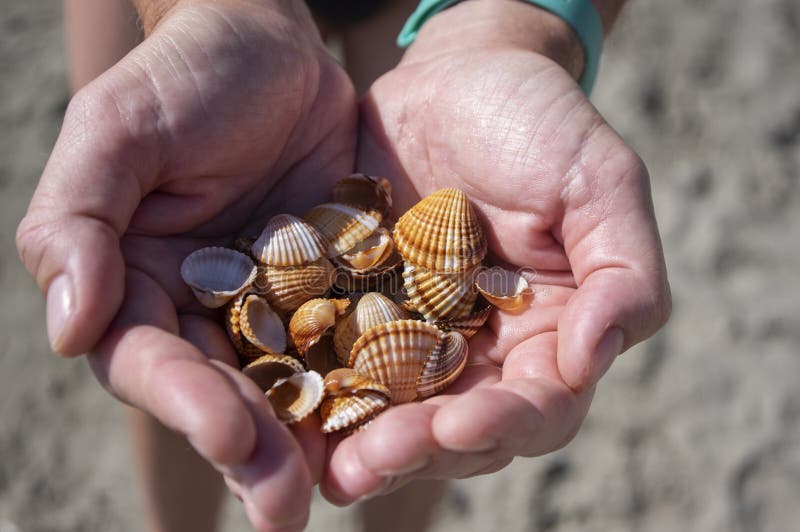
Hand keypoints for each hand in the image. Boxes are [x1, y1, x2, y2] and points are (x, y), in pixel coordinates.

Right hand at [16, 1, 355, 528]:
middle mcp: (208, 309)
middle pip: (225, 392)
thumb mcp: (119, 130)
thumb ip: (79, 220)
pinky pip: (357, 339)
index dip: (186, 401)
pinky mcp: (341, 287)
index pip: (151, 360)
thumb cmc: (186, 76)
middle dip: (254, 449)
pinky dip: (374, 379)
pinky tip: (403, 416)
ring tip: (347, 485)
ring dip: (316, 438)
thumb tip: (68, 328)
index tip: (229, 433)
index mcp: (141, 285)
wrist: (273, 43)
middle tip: (286, 507)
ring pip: (293, 383)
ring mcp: (278, 304)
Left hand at [322, 0, 670, 501]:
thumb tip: (596, 358)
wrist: (456, 77)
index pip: (538, 405)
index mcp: (549, 334)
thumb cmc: (540, 123)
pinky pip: (335, 359)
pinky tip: (282, 407)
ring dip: (359, 443)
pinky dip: (313, 389)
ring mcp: (414, 337)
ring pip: (392, 411)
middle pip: (457, 429)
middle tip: (364, 466)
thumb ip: (624, 272)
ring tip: (321, 465)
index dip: (503, 425)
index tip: (459, 426)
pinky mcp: (356, 310)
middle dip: (416, 451)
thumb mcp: (600, 182)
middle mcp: (482, 352)